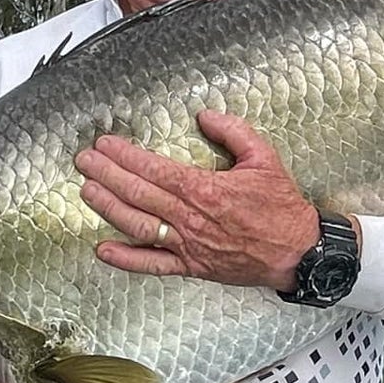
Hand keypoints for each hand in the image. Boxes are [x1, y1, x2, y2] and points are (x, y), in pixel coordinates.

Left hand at [75, 109, 320, 291]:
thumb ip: (233, 132)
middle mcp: (191, 218)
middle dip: (107, 175)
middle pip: (139, 193)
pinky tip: (104, 249)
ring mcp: (188, 245)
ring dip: (109, 207)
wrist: (298, 252)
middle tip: (84, 162)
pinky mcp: (191, 267)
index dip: (126, 156)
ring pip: (138, 225)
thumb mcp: (264, 158)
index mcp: (206, 189)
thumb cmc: (282, 208)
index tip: (106, 145)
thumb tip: (205, 115)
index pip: (155, 169)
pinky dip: (126, 259)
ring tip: (87, 191)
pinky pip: (153, 265)